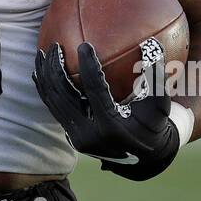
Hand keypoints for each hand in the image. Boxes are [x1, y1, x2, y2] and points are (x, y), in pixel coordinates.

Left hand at [33, 42, 182, 181]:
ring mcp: (76, 137)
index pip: (95, 90)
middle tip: (55, 45)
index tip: (84, 45)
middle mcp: (89, 134)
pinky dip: (45, 88)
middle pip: (64, 95)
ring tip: (41, 53)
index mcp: (111, 127)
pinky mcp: (70, 135)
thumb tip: (151, 43)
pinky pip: (52, 107)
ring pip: (53, 101)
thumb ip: (156, 77)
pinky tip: (40, 70)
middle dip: (55, 68)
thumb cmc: (153, 125)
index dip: (89, 66)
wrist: (142, 157)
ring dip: (45, 76)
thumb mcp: (160, 105)